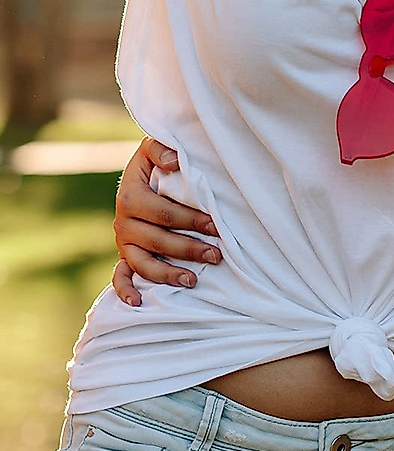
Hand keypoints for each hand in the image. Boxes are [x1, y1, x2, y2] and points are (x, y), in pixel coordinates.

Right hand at [112, 137, 221, 306]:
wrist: (140, 173)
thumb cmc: (156, 161)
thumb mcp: (153, 147)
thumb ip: (161, 150)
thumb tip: (174, 162)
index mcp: (130, 197)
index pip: (165, 213)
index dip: (192, 221)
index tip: (217, 227)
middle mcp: (123, 222)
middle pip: (159, 241)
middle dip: (190, 249)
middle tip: (217, 256)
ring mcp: (123, 241)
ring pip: (143, 263)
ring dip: (168, 274)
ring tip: (194, 280)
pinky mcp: (124, 254)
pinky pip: (120, 276)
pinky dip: (125, 291)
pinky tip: (139, 303)